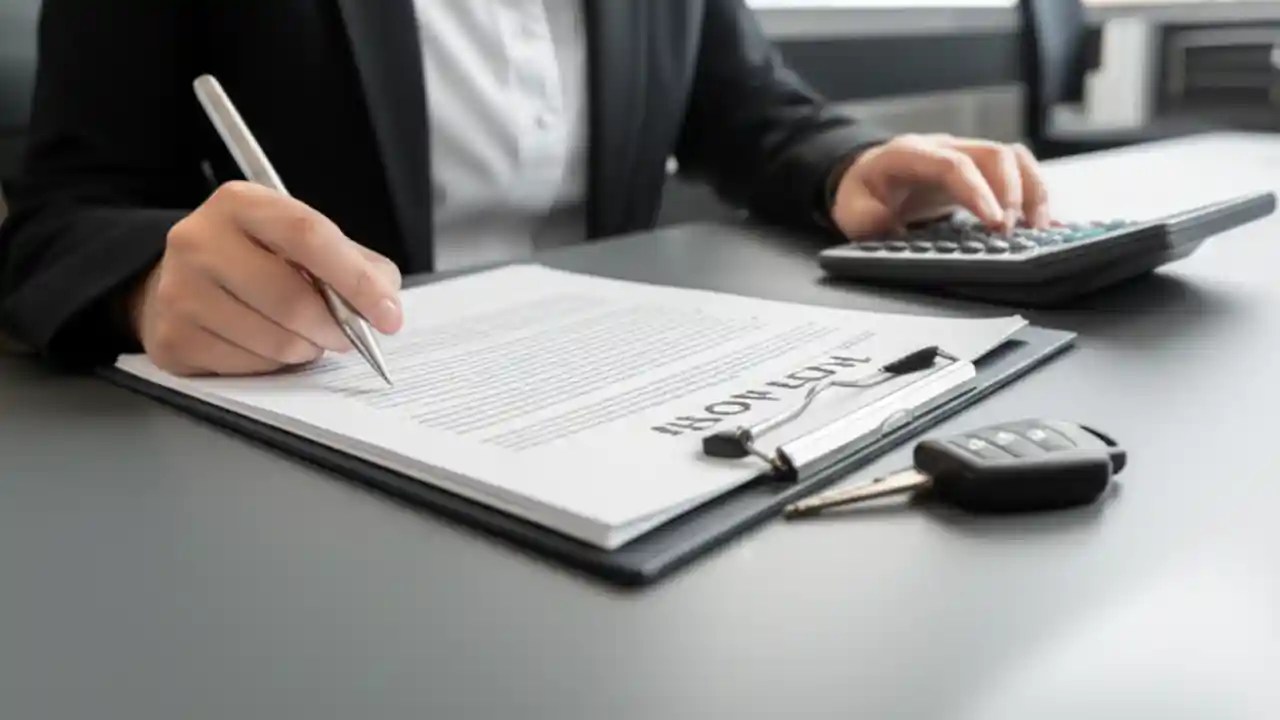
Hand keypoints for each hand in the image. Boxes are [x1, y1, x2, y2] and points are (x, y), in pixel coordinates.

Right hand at [130, 181, 403, 375]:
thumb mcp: (306, 242)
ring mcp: (179, 292)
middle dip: (334, 328)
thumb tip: (385, 303)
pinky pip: (249, 368)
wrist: (182, 281)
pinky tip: (266, 345)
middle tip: (346, 335)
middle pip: (292, 299)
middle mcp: (199, 241)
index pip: (308, 235)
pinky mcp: (173, 339)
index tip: (388, 315)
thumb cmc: (259, 260)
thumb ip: (356, 264)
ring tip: (302, 335)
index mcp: (240, 204)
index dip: (356, 279)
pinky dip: (273, 366)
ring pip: (274, 342)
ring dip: (305, 348)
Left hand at [830, 134, 1050, 237]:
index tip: (994, 222)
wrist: (869, 177)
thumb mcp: (851, 209)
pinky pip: (1018, 173)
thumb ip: (867, 218)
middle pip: (994, 154)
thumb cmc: (863, 193)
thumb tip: (890, 227)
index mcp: (912, 154)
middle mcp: (946, 148)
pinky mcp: (981, 172)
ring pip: (1014, 159)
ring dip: (1031, 191)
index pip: (954, 164)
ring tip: (1037, 228)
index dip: (978, 191)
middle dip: (1011, 192)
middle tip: (1011, 232)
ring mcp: (967, 155)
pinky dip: (1034, 195)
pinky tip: (1044, 222)